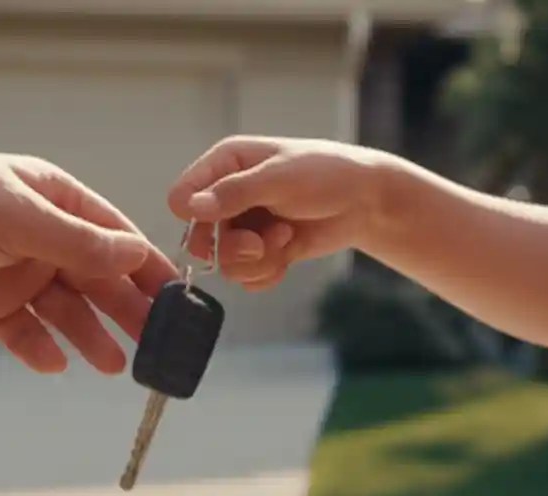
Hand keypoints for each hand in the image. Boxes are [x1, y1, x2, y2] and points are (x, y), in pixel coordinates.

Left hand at [0, 152, 176, 372]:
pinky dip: (41, 350)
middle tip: (155, 344)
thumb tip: (136, 255)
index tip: (177, 299)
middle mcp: (41, 238)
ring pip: (66, 312)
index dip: (145, 268)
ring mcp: (15, 275)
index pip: (114, 236)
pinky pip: (25, 334)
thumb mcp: (21, 217)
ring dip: (90, 337)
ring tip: (113, 365)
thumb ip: (80, 244)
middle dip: (126, 310)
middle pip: (96, 280)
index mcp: (54, 201)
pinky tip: (55, 365)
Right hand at [167, 136, 390, 291]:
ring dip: (257, 260)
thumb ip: (234, 193)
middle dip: (231, 249)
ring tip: (285, 240)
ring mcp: (245, 226)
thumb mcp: (279, 178)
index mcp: (224, 165)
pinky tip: (289, 254)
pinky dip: (267, 273)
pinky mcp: (262, 252)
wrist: (364, 201)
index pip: (183, 196)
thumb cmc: (325, 174)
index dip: (195, 217)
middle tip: (259, 244)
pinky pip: (247, 277)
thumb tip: (190, 208)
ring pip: (224, 264)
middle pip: (200, 239)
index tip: (220, 223)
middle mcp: (228, 197)